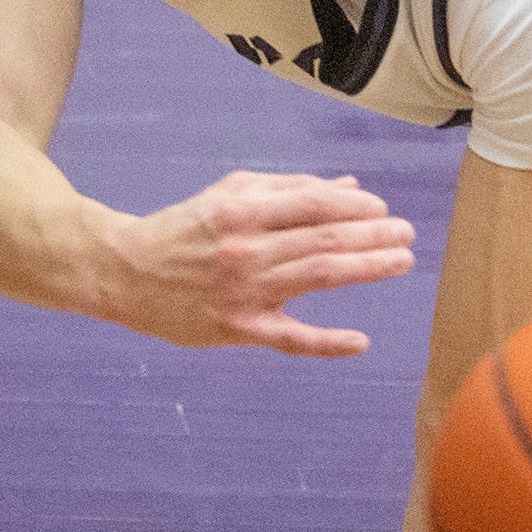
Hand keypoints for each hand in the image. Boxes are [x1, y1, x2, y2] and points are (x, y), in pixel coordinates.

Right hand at [107, 169, 415, 355]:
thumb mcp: (231, 194)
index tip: (382, 209)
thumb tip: (351, 188)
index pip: (314, 204)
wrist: (123, 272)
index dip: (356, 205)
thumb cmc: (185, 228)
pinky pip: (289, 339)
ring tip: (402, 261)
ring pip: (316, 276)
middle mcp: (245, 249)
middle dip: (374, 235)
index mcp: (243, 211)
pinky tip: (360, 342)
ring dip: (367, 269)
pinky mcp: (236, 329)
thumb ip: (291, 189)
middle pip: (324, 240)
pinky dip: (326, 343)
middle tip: (407, 234)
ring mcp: (242, 292)